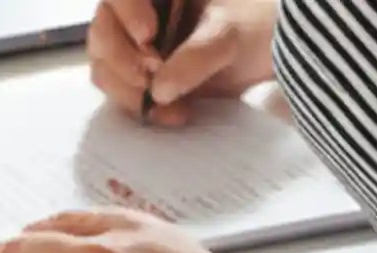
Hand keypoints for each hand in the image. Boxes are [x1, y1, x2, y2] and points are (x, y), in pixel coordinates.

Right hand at [88, 0, 278, 125]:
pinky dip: (141, 107)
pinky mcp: (141, 77)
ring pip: (105, 68)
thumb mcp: (228, 35)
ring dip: (129, 92)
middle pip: (103, 34)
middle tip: (151, 80)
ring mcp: (134, 47)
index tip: (149, 37)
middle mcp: (136, 15)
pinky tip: (172, 114)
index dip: (126, 13)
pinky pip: (122, 93)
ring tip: (169, 107)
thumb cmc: (253, 24)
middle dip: (123, 63)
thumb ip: (196, 57)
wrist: (274, 50)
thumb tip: (157, 89)